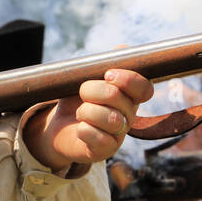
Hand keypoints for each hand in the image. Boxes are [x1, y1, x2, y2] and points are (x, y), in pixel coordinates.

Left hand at [22, 69, 153, 172]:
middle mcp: (129, 115)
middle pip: (119, 98)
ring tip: (80, 112)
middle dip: (92, 90)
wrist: (56, 125)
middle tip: (82, 93)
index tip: (107, 74)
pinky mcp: (105, 151)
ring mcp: (119, 134)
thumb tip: (122, 49)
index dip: (129, 80)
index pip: (145, 87)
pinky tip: (80, 129)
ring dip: (86, 111)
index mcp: (128, 95)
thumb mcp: (86, 76)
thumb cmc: (74, 98)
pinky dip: (84, 130)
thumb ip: (104, 62)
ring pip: (110, 119)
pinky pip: (99, 138)